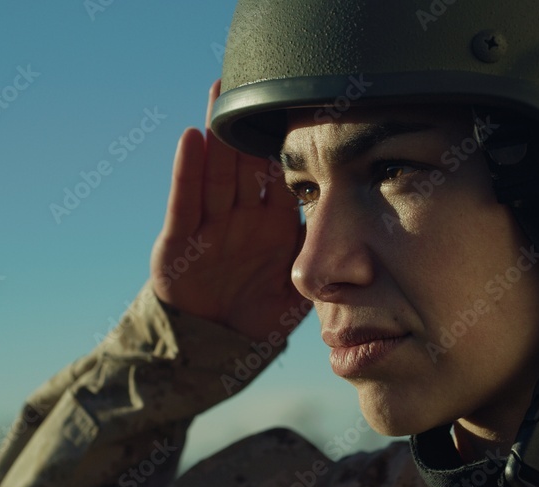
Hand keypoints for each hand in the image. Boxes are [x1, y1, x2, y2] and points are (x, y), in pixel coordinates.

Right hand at [150, 80, 307, 342]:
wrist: (217, 351)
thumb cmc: (259, 318)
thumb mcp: (300, 291)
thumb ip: (322, 264)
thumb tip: (359, 242)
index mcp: (274, 224)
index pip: (282, 176)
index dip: (289, 146)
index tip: (303, 110)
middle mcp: (242, 217)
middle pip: (247, 163)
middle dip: (250, 127)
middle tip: (256, 83)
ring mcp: (210, 225)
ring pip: (217, 171)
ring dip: (219, 134)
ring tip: (222, 94)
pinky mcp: (179, 241)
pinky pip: (185, 201)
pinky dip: (187, 171)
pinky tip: (194, 138)